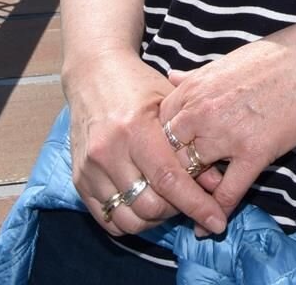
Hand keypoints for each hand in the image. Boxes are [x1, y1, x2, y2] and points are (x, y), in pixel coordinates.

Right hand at [63, 48, 229, 237]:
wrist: (94, 74)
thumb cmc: (138, 85)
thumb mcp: (171, 103)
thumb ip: (192, 145)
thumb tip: (216, 184)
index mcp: (135, 129)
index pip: (169, 180)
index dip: (196, 204)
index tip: (216, 221)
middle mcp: (109, 151)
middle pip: (149, 206)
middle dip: (177, 211)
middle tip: (191, 201)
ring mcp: (90, 168)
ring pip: (129, 219)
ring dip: (155, 220)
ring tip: (169, 203)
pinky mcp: (79, 180)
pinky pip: (107, 219)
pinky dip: (131, 220)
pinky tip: (145, 205)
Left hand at [157, 26, 295, 221]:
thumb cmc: (275, 56)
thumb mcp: (225, 61)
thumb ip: (195, 76)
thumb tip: (171, 77)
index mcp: (192, 90)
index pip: (156, 130)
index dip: (158, 151)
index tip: (163, 164)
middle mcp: (201, 113)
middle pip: (168, 157)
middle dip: (168, 178)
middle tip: (170, 194)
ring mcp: (227, 134)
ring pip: (192, 177)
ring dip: (189, 197)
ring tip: (189, 211)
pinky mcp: (255, 152)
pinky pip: (227, 192)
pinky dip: (216, 213)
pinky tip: (211, 227)